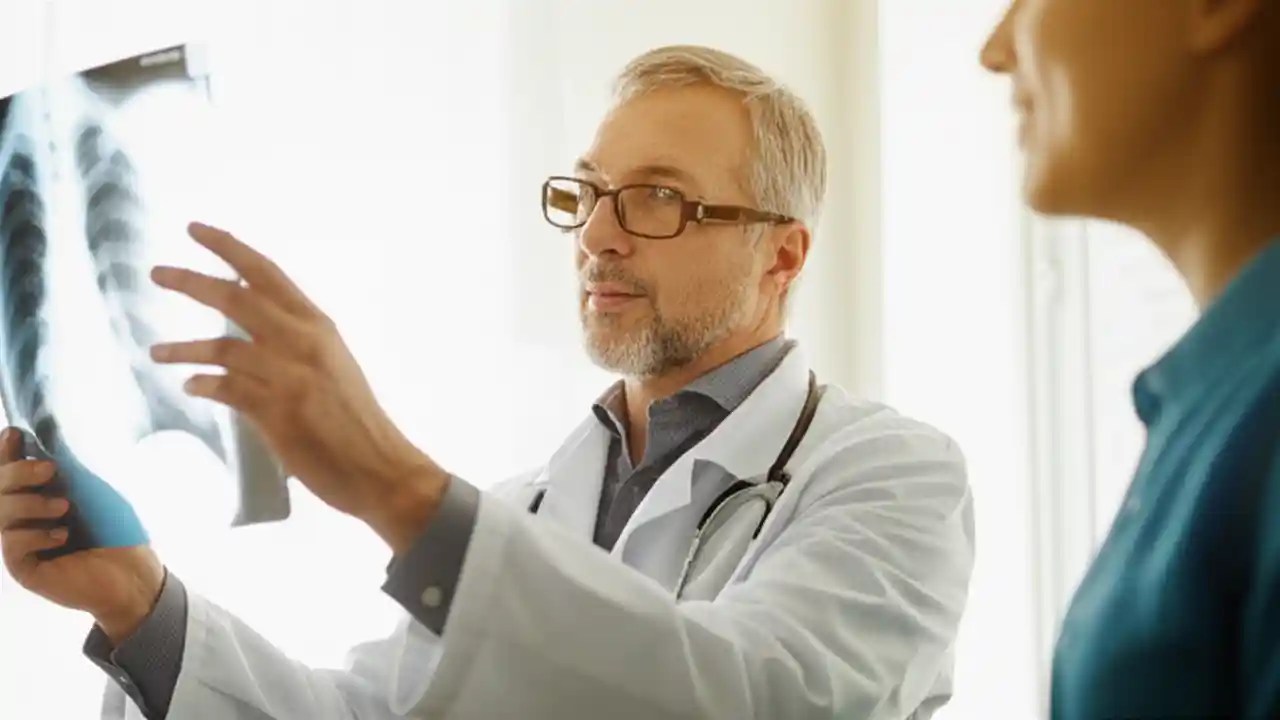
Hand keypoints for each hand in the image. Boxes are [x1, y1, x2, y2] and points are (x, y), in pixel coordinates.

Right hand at [0, 429, 164, 643]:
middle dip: (17, 472)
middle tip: (49, 470)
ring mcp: (19, 543)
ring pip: (0, 514)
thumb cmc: (117, 529)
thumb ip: (73, 469)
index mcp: (36, 494)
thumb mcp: (96, 491)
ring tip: (64, 507)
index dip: (7, 451)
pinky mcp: (23, 568)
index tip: (15, 434)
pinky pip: (12, 545)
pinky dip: (34, 535)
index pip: (10, 469)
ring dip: (30, 504)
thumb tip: (56, 432)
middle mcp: (21, 517)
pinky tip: (62, 536)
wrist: (133, 573)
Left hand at [149, 222, 448, 551]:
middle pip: (237, 298)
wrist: (380, 466)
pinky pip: (225, 388)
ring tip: (156, 352)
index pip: (268, 274)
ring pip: (222, 346)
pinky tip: (192, 386)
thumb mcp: (334, 364)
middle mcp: (303, 342)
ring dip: (182, 348)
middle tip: (157, 273)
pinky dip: (203, 384)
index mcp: (319, 326)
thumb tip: (253, 334)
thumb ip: (298, 344)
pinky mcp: (276, 412)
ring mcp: (289, 376)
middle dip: (192, 281)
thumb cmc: (357, 420)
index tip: (196, 229)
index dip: (229, 248)